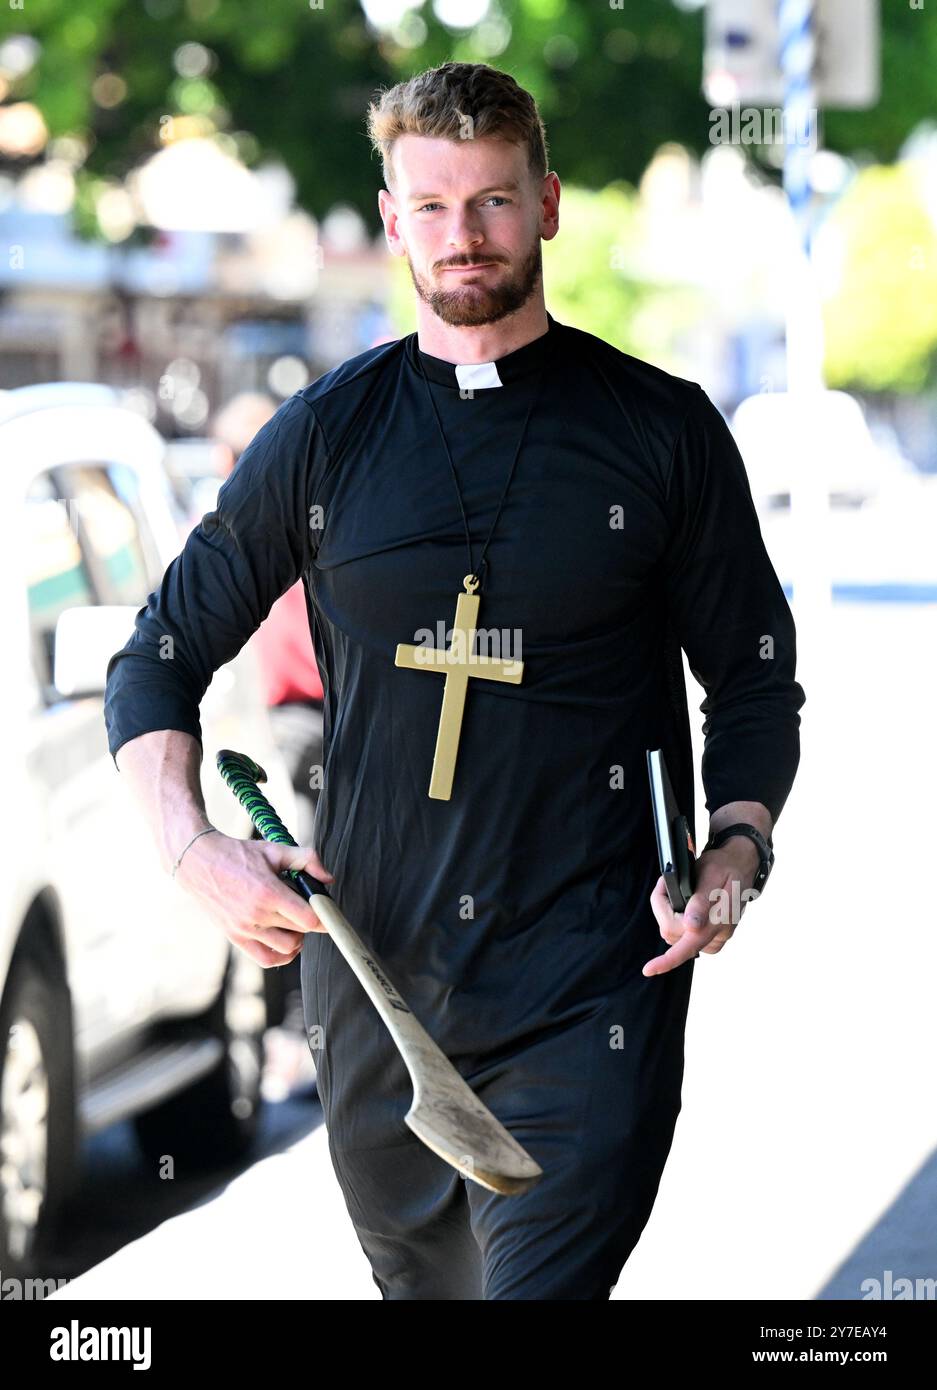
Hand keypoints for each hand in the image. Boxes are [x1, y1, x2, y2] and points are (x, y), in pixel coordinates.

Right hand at [175, 830, 335, 967]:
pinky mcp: (235, 937)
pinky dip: (282, 956)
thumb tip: (329, 879)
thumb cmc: (238, 854)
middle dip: (311, 920)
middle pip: (301, 931)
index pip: (309, 918)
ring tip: (295, 921)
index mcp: (268, 892)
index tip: (326, 907)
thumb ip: (307, 860)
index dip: (323, 913)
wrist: (199, 862)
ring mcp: (245, 929)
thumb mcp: (275, 850)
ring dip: (298, 938)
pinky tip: (286, 941)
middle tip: (308, 906)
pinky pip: (266, 959)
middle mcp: (257, 915)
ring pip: (288, 948)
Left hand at [643, 835, 760, 976]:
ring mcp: (717, 937)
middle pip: (675, 936)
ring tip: (676, 892)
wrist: (741, 866)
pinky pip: (685, 936)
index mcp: (721, 919)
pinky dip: (677, 921)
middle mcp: (720, 934)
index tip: (649, 969)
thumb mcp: (712, 875)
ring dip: (669, 916)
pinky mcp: (713, 937)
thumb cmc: (725, 867)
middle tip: (666, 885)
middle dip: (663, 911)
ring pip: (677, 937)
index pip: (689, 944)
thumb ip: (702, 902)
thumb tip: (691, 926)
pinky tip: (684, 906)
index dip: (667, 960)